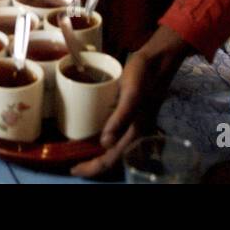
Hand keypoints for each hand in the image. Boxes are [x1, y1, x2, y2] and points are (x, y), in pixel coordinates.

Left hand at [71, 25, 191, 177]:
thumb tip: (105, 143)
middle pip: (112, 158)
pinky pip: (114, 135)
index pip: (111, 159)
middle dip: (92, 164)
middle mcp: (135, 134)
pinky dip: (102, 140)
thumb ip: (120, 119)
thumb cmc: (143, 76)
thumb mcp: (131, 95)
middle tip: (72, 164)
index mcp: (136, 133)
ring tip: (79, 153)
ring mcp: (133, 126)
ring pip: (113, 148)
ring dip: (97, 154)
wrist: (157, 60)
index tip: (73, 170)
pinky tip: (92, 134)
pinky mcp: (131, 116)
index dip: (92, 168)